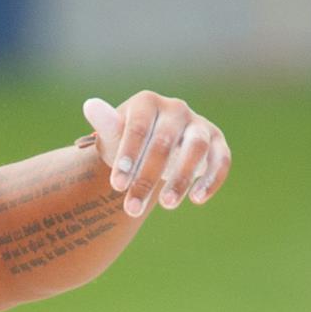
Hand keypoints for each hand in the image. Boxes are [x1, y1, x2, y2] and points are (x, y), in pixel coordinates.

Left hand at [83, 91, 231, 216]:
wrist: (149, 149)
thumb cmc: (127, 143)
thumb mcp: (113, 136)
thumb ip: (106, 125)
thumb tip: (90, 106)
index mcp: (147, 102)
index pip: (138, 128)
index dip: (128, 157)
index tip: (117, 186)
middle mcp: (176, 109)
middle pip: (164, 142)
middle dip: (147, 178)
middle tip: (132, 209)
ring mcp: (199, 124)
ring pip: (195, 148)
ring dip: (181, 178)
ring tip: (166, 204)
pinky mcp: (217, 142)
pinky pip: (221, 159)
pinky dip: (212, 179)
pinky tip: (197, 199)